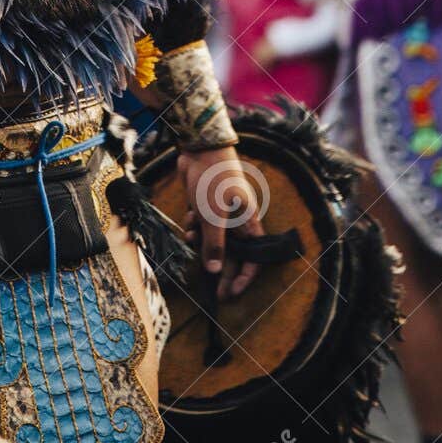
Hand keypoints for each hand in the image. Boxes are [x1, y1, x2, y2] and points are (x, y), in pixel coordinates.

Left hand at [178, 144, 264, 302]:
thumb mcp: (213, 217)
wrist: (201, 149)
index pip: (254, 258)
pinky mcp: (209, 205)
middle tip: (214, 291)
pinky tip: (187, 223)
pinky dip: (195, 227)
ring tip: (192, 241)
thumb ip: (214, 245)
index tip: (232, 293)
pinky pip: (204, 226)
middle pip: (233, 254)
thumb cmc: (213, 181)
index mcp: (248, 223)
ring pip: (214, 239)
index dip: (245, 277)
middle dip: (221, 269)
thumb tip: (215, 270)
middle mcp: (239, 221)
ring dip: (202, 243)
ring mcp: (224, 213)